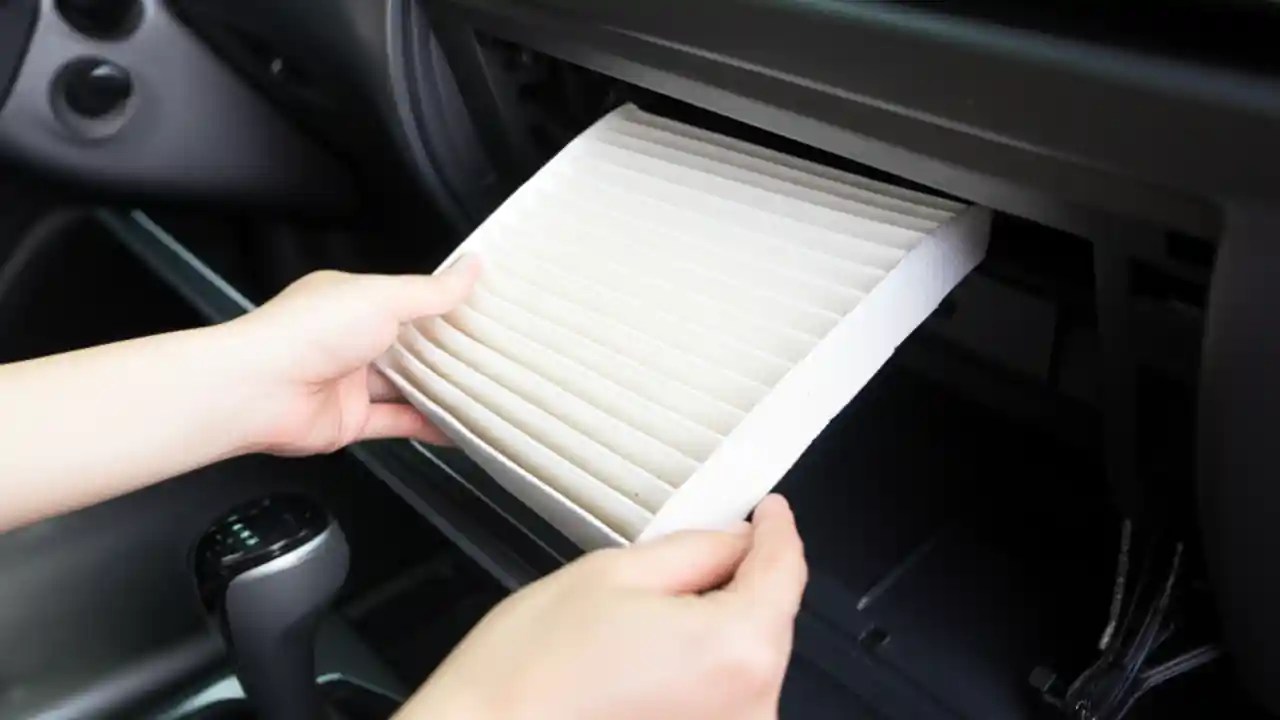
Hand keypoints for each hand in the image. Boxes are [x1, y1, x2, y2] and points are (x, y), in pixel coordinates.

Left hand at [221, 257, 479, 455]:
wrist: (257, 390)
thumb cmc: (306, 332)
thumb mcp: (383, 298)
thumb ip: (432, 291)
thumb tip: (471, 267)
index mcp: (351, 300)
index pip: (406, 298)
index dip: (443, 303)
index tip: (483, 308)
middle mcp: (348, 339)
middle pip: (408, 346)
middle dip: (445, 350)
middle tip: (491, 353)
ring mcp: (348, 381)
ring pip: (404, 386)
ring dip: (439, 389)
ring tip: (483, 390)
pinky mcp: (349, 420)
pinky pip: (396, 423)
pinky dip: (427, 426)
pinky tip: (457, 427)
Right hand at [396, 495, 808, 719]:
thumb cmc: (529, 673)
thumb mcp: (614, 573)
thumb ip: (696, 549)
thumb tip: (736, 540)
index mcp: (738, 648)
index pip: (786, 571)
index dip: (776, 531)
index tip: (769, 513)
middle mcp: (753, 707)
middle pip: (769, 617)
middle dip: (738, 579)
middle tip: (684, 557)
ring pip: (746, 657)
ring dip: (716, 627)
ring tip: (643, 622)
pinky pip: (724, 695)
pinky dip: (701, 669)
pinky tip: (648, 660)